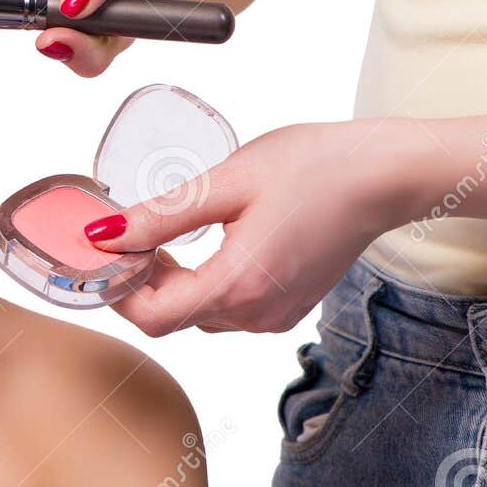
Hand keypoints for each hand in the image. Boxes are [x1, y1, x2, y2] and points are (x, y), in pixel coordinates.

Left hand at [89, 120, 413, 334]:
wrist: (384, 175)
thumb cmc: (313, 168)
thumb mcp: (225, 183)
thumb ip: (160, 216)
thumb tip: (104, 236)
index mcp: (241, 286)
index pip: (152, 318)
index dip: (116, 289)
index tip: (103, 250)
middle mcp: (257, 315)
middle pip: (170, 319)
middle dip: (137, 281)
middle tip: (123, 233)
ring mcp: (274, 316)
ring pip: (195, 315)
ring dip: (167, 283)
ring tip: (158, 234)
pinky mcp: (284, 307)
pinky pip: (223, 308)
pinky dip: (197, 284)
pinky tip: (192, 246)